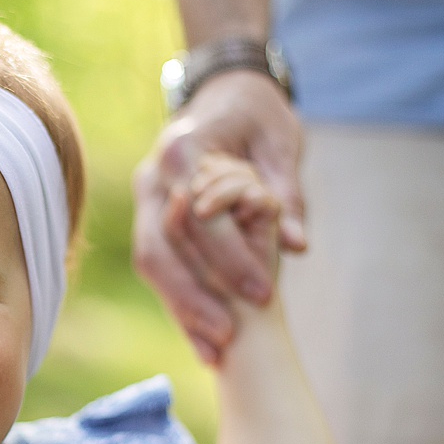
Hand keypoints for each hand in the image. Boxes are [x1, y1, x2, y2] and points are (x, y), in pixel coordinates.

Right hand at [133, 70, 303, 364]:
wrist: (226, 91)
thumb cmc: (258, 116)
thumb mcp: (280, 144)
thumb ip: (284, 194)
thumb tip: (297, 245)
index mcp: (184, 149)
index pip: (197, 215)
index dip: (228, 258)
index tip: (263, 295)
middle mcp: (154, 174)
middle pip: (159, 245)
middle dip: (193, 296)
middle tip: (231, 337)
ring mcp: (146, 196)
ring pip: (150, 260)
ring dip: (180, 308)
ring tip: (215, 352)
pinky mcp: (151, 216)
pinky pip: (156, 264)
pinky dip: (178, 303)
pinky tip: (203, 341)